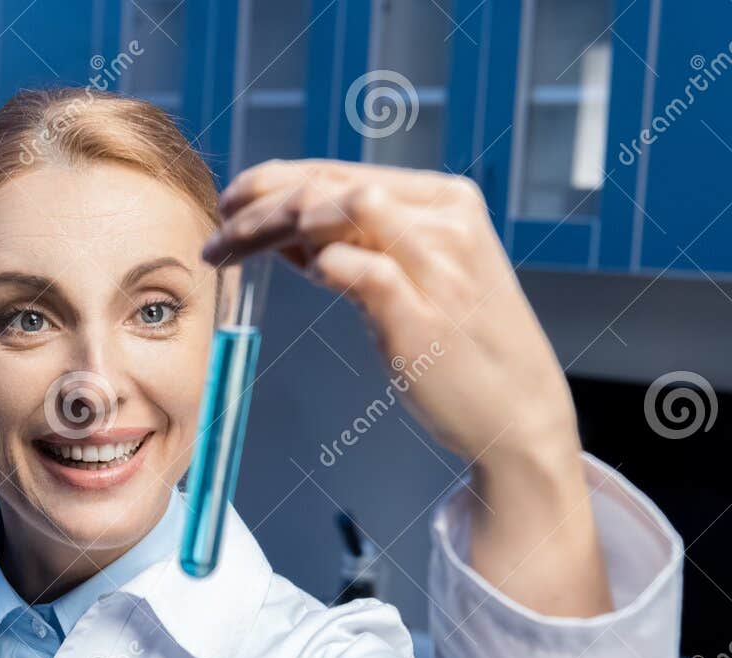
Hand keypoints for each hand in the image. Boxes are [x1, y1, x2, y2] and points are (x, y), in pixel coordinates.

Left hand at [203, 159, 609, 616]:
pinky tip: (305, 277)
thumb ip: (350, 247)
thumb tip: (279, 229)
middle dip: (259, 204)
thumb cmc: (457, 347)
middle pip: (330, 184)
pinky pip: (360, 269)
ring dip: (275, 224)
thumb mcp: (408, 279)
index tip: (229, 203)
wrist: (517, 411)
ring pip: (342, 208)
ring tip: (235, 252)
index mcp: (444, 200)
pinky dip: (323, 266)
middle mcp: (445, 220)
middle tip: (215, 235)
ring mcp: (437, 265)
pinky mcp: (423, 313)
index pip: (340, 170)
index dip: (273, 180)